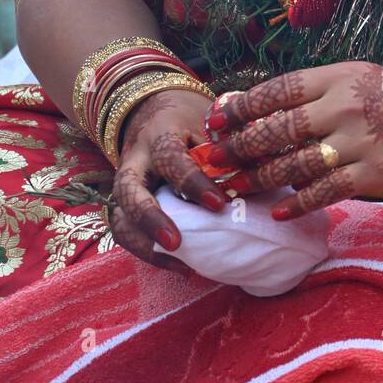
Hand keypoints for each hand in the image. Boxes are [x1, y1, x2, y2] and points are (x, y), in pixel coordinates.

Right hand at [109, 88, 227, 269]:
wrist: (156, 117)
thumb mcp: (208, 126)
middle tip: (175, 244)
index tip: (218, 204)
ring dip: (146, 245)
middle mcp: (135, 160)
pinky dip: (148, 252)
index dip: (192, 182)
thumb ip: (227, 149)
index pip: (170, 158)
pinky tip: (180, 265)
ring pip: (121, 218)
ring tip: (182, 265)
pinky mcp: (124, 205)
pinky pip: (126, 233)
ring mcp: (124, 185)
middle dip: (150, 218)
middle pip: (128, 190)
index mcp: (160, 135)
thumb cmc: (191, 125)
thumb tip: (261, 172)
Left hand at [205, 62, 382, 220]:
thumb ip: (315, 91)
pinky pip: (323, 191)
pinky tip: (277, 212)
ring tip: (234, 187)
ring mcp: (356, 142)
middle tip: (213, 158)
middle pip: (278, 128)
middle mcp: (342, 107)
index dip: (243, 106)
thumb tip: (261, 106)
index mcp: (337, 78)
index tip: (217, 119)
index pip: (279, 90)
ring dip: (259, 178)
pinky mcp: (369, 174)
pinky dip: (297, 203)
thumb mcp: (356, 79)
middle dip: (240, 145)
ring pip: (294, 163)